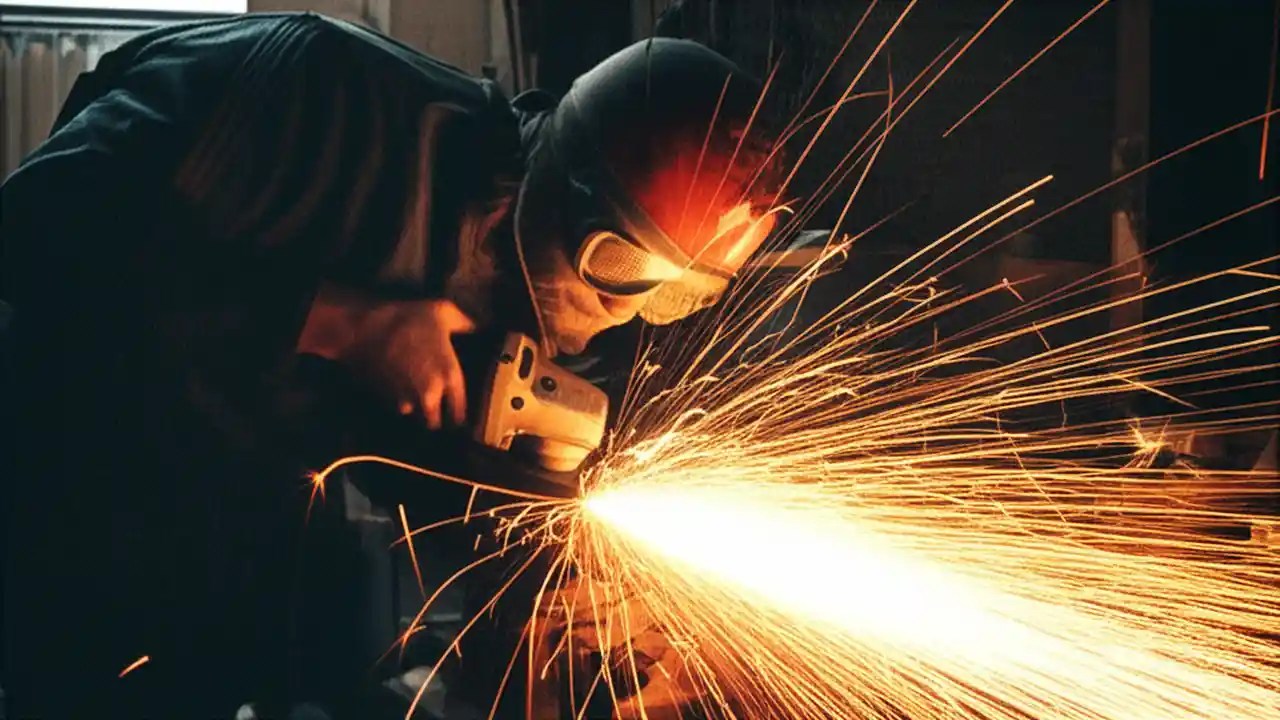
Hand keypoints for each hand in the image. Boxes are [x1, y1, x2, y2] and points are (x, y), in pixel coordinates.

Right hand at [297, 286, 476, 429]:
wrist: (364, 328)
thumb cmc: (407, 318)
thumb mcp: (443, 312)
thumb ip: (467, 323)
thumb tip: (482, 325)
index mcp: (450, 376)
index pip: (460, 413)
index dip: (459, 415)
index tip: (457, 413)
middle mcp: (431, 394)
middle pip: (436, 423)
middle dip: (436, 418)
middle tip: (435, 408)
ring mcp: (406, 399)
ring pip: (416, 417)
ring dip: (417, 411)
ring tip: (416, 397)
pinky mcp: (385, 400)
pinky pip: (398, 407)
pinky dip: (399, 402)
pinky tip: (397, 387)